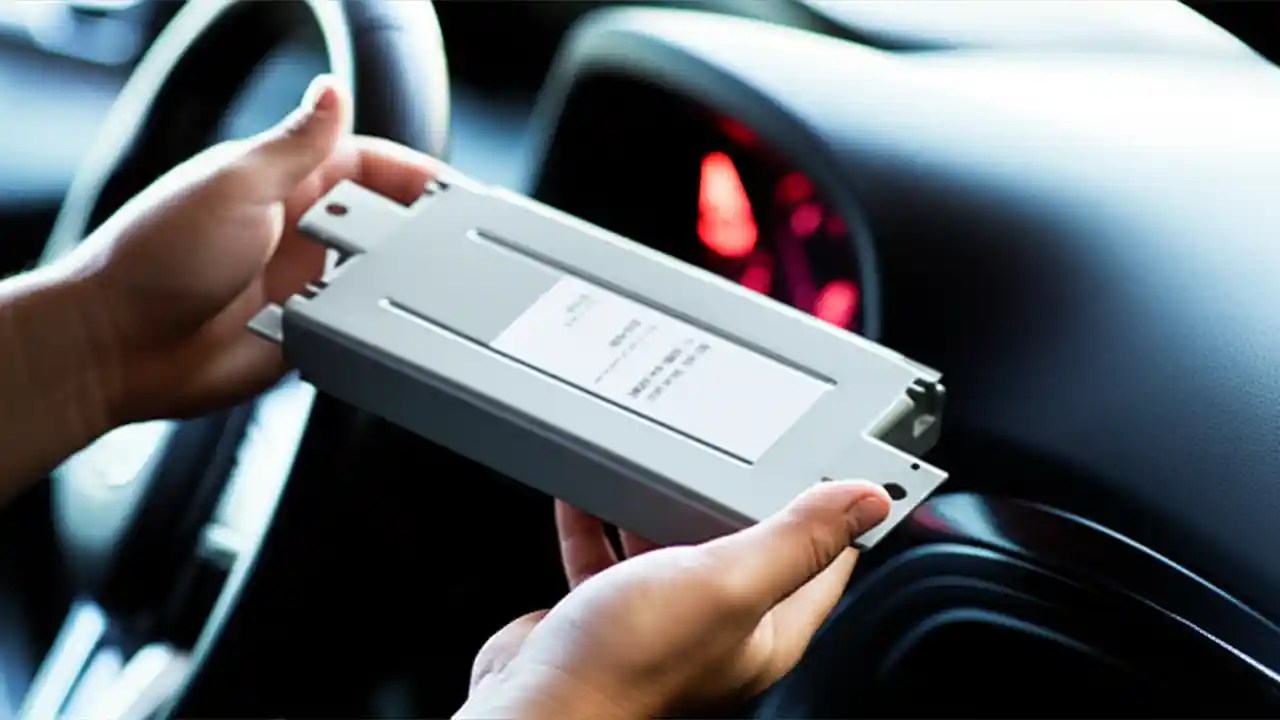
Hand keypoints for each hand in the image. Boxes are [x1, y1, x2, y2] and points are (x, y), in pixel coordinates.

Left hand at [59, 75, 442, 424]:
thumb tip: (332, 90)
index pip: (366, 163)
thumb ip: (295, 143)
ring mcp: (300, 285)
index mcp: (282, 182)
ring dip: (394, 280)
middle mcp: (295, 231)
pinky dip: (370, 326)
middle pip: (380, 219)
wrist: (118, 346)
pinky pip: (354, 328)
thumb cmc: (156, 257)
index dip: (411, 173)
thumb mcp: (235, 183)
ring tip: (416, 285)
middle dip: (415, 227)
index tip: (450, 189)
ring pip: (374, 277)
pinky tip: (376, 325)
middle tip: (449, 241)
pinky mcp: (301, 334)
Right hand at [458, 480, 892, 718]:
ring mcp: (659, 622)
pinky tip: (591, 488)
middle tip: (743, 443)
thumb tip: (866, 502)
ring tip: (661, 458)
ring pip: (674, 547)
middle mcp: (716, 629)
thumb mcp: (727, 583)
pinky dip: (601, 517)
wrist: (538, 704)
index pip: (823, 566)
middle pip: (744, 548)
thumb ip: (794, 540)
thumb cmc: (630, 663)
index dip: (836, 514)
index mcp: (764, 631)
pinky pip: (610, 554)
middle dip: (739, 495)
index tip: (839, 464)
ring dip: (666, 503)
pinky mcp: (606, 613)